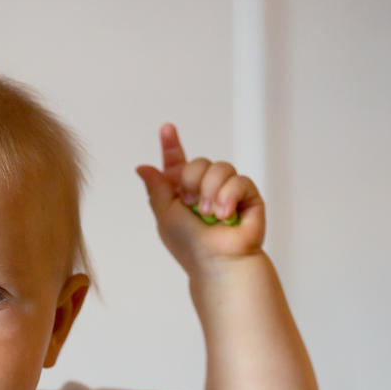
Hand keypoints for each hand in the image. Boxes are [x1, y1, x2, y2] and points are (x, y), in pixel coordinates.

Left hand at [136, 123, 265, 274]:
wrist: (215, 261)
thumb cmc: (189, 245)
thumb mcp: (164, 213)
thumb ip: (156, 187)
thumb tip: (142, 167)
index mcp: (183, 192)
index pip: (178, 163)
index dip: (172, 145)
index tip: (166, 128)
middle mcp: (206, 189)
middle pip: (199, 162)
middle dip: (192, 180)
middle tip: (191, 204)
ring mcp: (228, 191)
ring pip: (220, 167)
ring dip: (210, 190)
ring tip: (209, 214)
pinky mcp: (248, 196)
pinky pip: (239, 179)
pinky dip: (229, 196)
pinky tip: (225, 215)